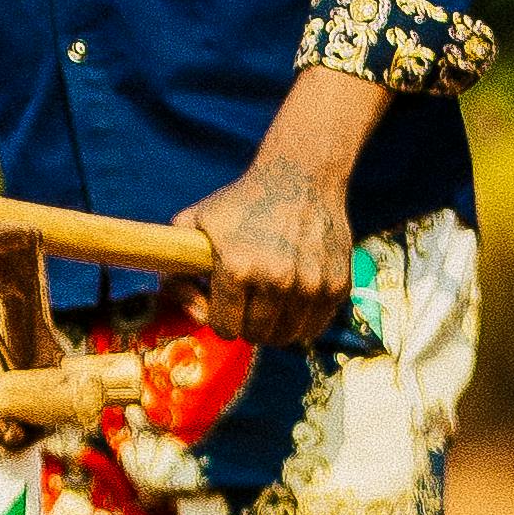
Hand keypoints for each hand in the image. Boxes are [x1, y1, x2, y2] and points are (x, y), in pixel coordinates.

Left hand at [172, 147, 356, 346]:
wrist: (300, 178)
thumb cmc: (242, 202)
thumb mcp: (194, 223)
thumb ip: (176, 272)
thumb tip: (193, 311)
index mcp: (236, 268)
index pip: (224, 328)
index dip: (217, 316)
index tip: (220, 302)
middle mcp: (276, 280)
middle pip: (256, 336)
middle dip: (244, 323)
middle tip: (243, 301)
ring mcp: (310, 286)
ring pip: (286, 336)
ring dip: (274, 325)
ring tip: (267, 298)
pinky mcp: (337, 286)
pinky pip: (315, 327)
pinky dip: (301, 319)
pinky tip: (292, 295)